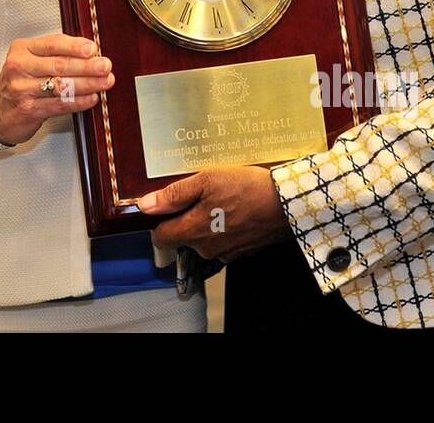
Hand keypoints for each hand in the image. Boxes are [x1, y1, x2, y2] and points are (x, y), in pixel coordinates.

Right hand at [0, 34, 112, 145]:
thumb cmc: (17, 82)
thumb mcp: (29, 60)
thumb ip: (54, 53)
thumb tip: (90, 52)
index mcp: (22, 49)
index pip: (52, 44)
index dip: (75, 46)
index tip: (93, 48)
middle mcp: (20, 67)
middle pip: (59, 65)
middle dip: (87, 66)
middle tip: (105, 66)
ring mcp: (22, 89)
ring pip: (61, 85)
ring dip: (87, 84)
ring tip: (104, 82)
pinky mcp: (29, 110)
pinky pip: (59, 104)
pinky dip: (79, 101)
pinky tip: (91, 98)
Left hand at [140, 166, 289, 261]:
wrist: (287, 202)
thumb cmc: (247, 188)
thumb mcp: (206, 180)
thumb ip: (174, 195)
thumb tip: (146, 206)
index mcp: (193, 232)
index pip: (160, 238)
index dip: (159, 221)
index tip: (168, 206)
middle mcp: (206, 249)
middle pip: (182, 237)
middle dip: (186, 218)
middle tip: (201, 194)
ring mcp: (226, 253)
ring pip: (203, 239)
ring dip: (207, 223)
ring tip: (221, 199)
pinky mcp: (242, 252)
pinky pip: (223, 241)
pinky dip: (225, 228)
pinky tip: (235, 209)